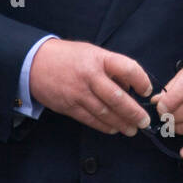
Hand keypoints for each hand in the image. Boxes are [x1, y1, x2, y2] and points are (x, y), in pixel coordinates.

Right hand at [29, 39, 152, 135]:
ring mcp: (78, 92)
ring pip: (105, 112)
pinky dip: (104, 126)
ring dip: (121, 123)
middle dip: (134, 112)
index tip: (147, 90)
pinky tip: (114, 129)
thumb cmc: (69, 57)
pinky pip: (90, 119)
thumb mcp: (92, 53)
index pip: (127, 68)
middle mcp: (90, 75)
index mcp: (99, 58)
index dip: (141, 80)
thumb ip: (112, 68)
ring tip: (132, 129)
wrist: (34, 62)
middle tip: (145, 121)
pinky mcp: (69, 106)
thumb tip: (132, 88)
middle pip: (117, 98)